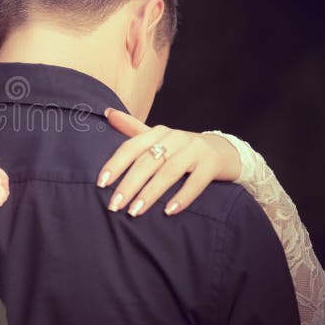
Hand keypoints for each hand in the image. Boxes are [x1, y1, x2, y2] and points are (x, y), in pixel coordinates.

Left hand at [97, 108, 241, 216]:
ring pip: (169, 172)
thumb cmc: (182, 148)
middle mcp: (175, 138)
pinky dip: (182, 196)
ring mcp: (195, 150)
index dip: (115, 164)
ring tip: (135, 212)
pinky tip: (169, 211)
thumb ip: (133, 128)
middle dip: (128, 185)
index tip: (101, 183)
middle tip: (114, 205)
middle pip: (147, 162)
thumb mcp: (158, 137)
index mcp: (158, 132)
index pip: (131, 147)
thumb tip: (108, 113)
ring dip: (150, 193)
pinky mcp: (212, 164)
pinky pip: (196, 182)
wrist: (224, 150)